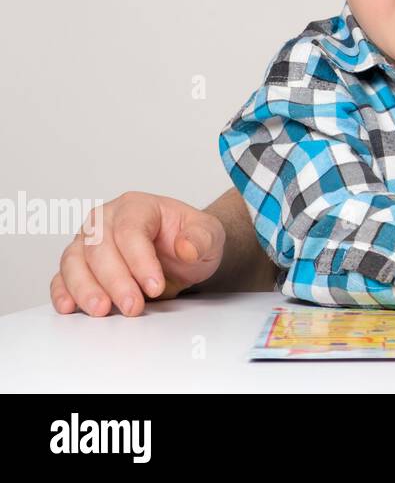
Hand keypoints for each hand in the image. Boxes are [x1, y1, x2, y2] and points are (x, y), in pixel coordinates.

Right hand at [50, 191, 226, 316]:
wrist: (182, 254)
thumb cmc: (191, 240)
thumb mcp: (209, 236)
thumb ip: (202, 238)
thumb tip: (187, 247)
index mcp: (137, 207)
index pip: (130, 231)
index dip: (140, 261)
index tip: (154, 286)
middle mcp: (106, 220)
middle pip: (99, 248)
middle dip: (115, 281)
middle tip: (132, 306)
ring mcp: (87, 242)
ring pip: (74, 262)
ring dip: (85, 288)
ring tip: (101, 310)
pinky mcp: (78, 265)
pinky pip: (61, 277)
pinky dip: (62, 292)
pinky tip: (69, 307)